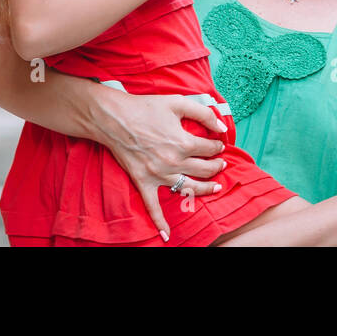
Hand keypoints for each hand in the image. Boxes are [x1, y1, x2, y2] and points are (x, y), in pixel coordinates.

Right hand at [87, 86, 230, 241]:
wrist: (115, 118)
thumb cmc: (146, 107)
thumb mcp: (178, 102)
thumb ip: (204, 113)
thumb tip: (222, 128)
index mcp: (183, 142)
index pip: (210, 149)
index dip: (217, 146)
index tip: (218, 143)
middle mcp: (174, 162)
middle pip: (205, 169)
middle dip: (216, 166)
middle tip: (220, 163)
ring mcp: (158, 175)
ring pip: (189, 188)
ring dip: (206, 189)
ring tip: (216, 187)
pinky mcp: (143, 182)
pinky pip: (153, 206)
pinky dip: (160, 222)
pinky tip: (167, 235)